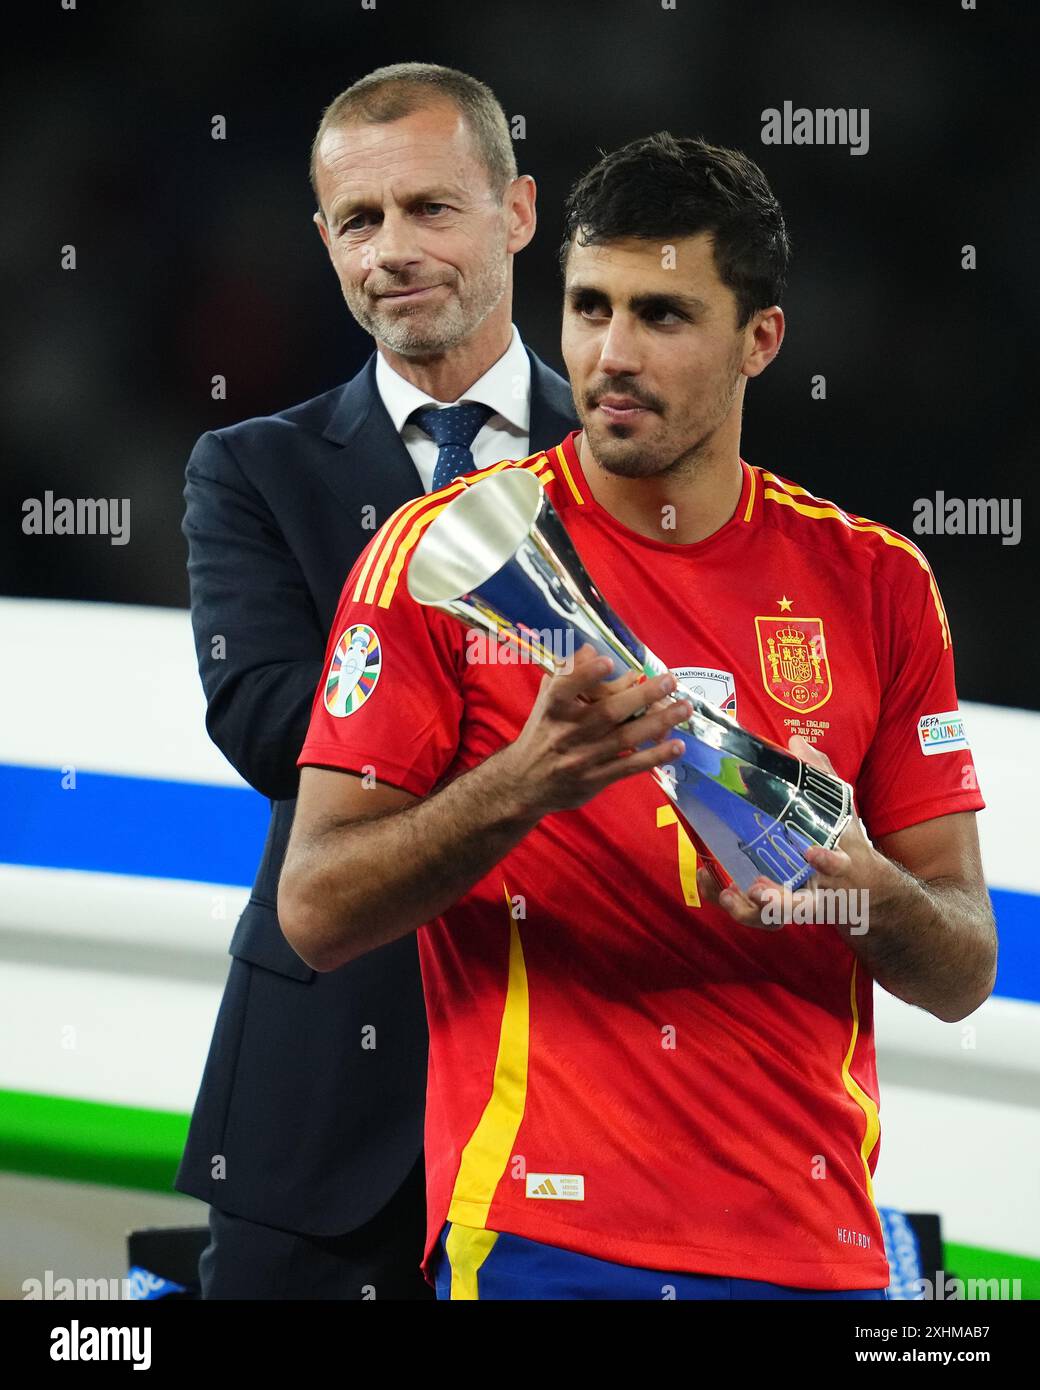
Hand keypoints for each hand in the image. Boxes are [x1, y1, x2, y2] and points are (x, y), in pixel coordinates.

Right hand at [496, 644, 689, 816]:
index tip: (608, 661)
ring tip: (684, 708)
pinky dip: (655, 756)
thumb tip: (590, 648)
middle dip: (642, 695)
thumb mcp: (546, 701)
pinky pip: (630, 765)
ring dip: (659, 722)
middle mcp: (568, 732)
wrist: (525, 783)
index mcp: (553, 708)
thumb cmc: (542, 733)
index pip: (565, 688)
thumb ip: (565, 673)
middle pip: (608, 712)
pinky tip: (677, 745)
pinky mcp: (596, 779)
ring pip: (626, 738)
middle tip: (670, 680)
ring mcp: (584, 758)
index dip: (586, 674)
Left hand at [695, 735, 890, 932]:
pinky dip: (736, 904)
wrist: (867, 891)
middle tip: (758, 892)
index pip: (837, 863)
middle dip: (780, 903)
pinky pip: (757, 916)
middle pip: (802, 905)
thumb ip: (821, 775)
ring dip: (750, 911)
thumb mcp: (843, 809)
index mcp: (840, 861)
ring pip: (775, 918)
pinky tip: (715, 887)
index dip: (826, 860)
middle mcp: (821, 889)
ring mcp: (802, 904)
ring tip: (729, 895)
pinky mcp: (784, 911)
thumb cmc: (848, 842)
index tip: (811, 851)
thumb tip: (797, 740)